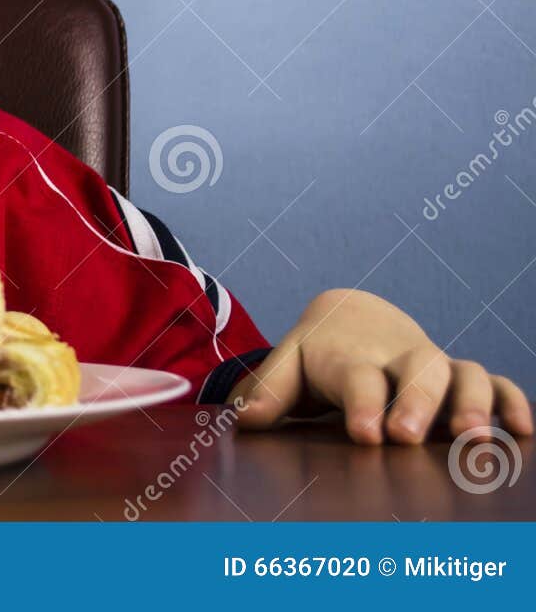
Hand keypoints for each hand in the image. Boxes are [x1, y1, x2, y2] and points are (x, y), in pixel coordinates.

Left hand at [235, 288, 533, 443]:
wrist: (351, 316)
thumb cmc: (318, 353)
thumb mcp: (289, 364)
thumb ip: (269, 391)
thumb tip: (245, 420)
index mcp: (351, 356)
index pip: (358, 377)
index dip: (363, 403)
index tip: (367, 434)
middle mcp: (398, 358)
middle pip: (416, 370)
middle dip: (416, 402)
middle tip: (409, 436)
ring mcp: (434, 366)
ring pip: (463, 373)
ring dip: (472, 402)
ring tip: (473, 438)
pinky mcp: (460, 377)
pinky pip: (495, 382)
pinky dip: (511, 401)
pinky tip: (523, 432)